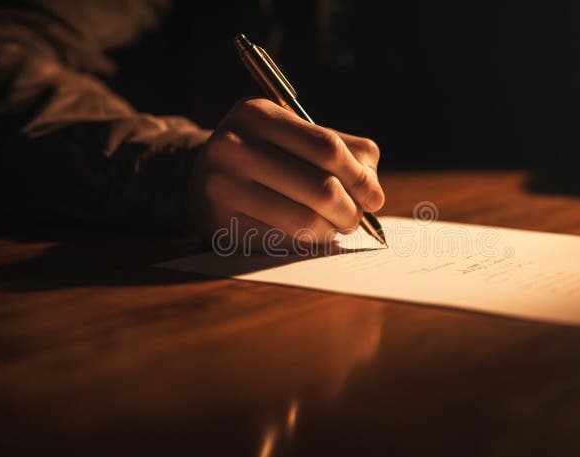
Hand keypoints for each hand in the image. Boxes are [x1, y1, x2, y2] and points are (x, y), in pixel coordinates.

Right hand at [189, 98, 383, 250]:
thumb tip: (373, 195)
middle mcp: (232, 146)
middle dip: (351, 211)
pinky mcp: (217, 225)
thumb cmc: (269, 154)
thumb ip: (348, 153)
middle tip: (355, 219)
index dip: (360, 178)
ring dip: (330, 232)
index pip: (328, 148)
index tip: (374, 198)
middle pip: (321, 189)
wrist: (205, 175)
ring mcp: (220, 187)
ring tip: (333, 227)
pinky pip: (282, 243)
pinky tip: (303, 236)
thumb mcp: (299, 136)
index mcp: (257, 114)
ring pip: (304, 222)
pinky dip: (303, 244)